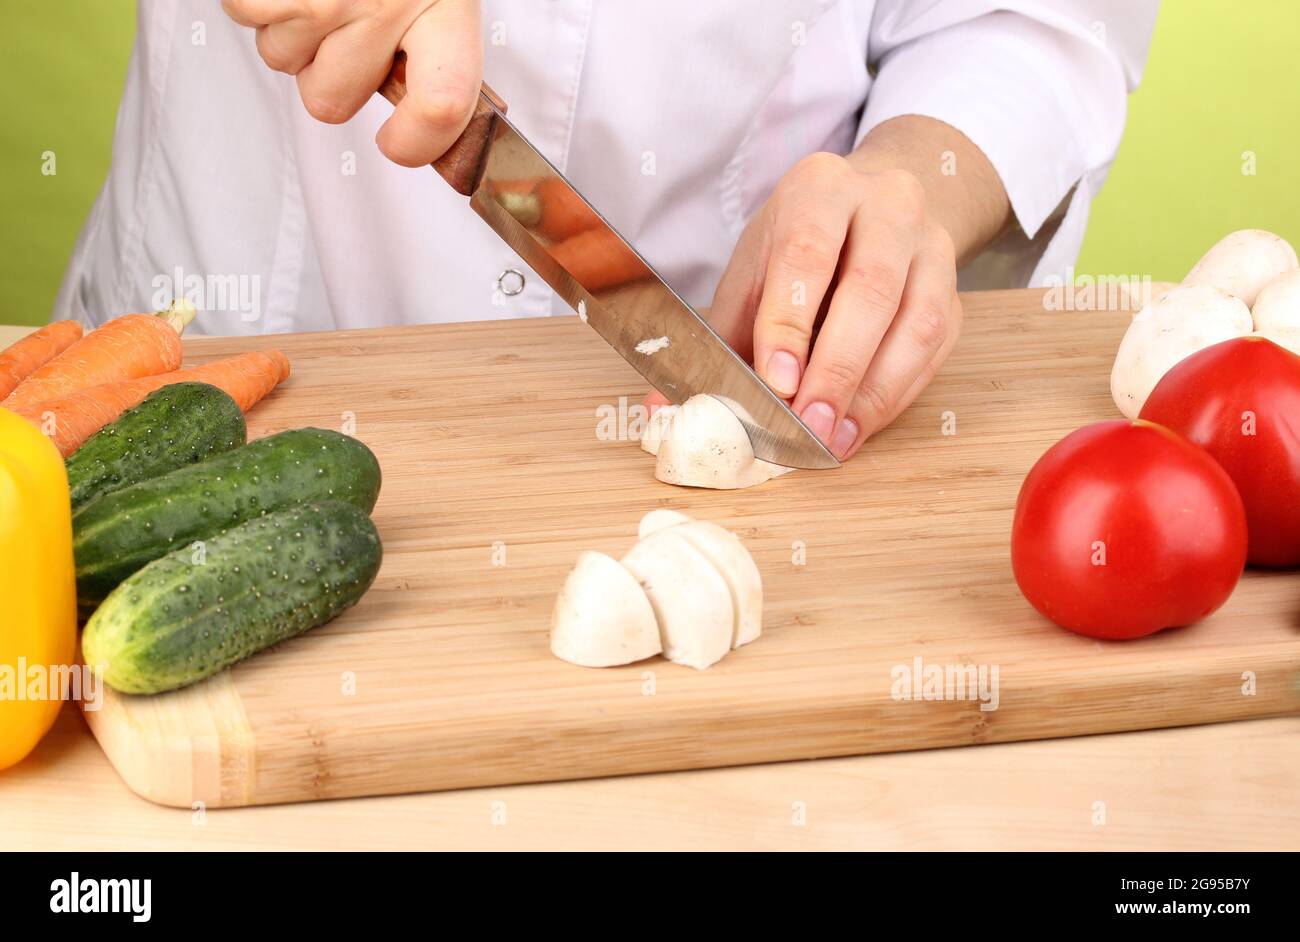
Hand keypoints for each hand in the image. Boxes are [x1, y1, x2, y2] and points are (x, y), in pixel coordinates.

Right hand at [222, 0, 481, 165]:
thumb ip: (433, 45)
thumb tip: (426, 115)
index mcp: (443, 3)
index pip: (442, 106)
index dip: (418, 144)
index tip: (398, 143)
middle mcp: (382, 2)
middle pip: (331, 101)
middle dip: (327, 72)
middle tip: (342, 20)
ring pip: (282, 60)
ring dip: (290, 25)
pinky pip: (246, 17)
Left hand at [648, 152, 962, 460]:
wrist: (873, 209)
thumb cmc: (799, 249)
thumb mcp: (752, 274)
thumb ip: (719, 339)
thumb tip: (663, 410)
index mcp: (821, 187)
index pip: (808, 253)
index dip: (791, 322)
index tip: (778, 382)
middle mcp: (888, 204)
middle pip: (871, 288)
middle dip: (836, 368)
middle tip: (807, 425)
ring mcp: (930, 245)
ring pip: (915, 322)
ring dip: (872, 392)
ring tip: (833, 439)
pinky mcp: (954, 290)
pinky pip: (935, 348)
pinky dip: (896, 396)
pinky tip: (859, 426)